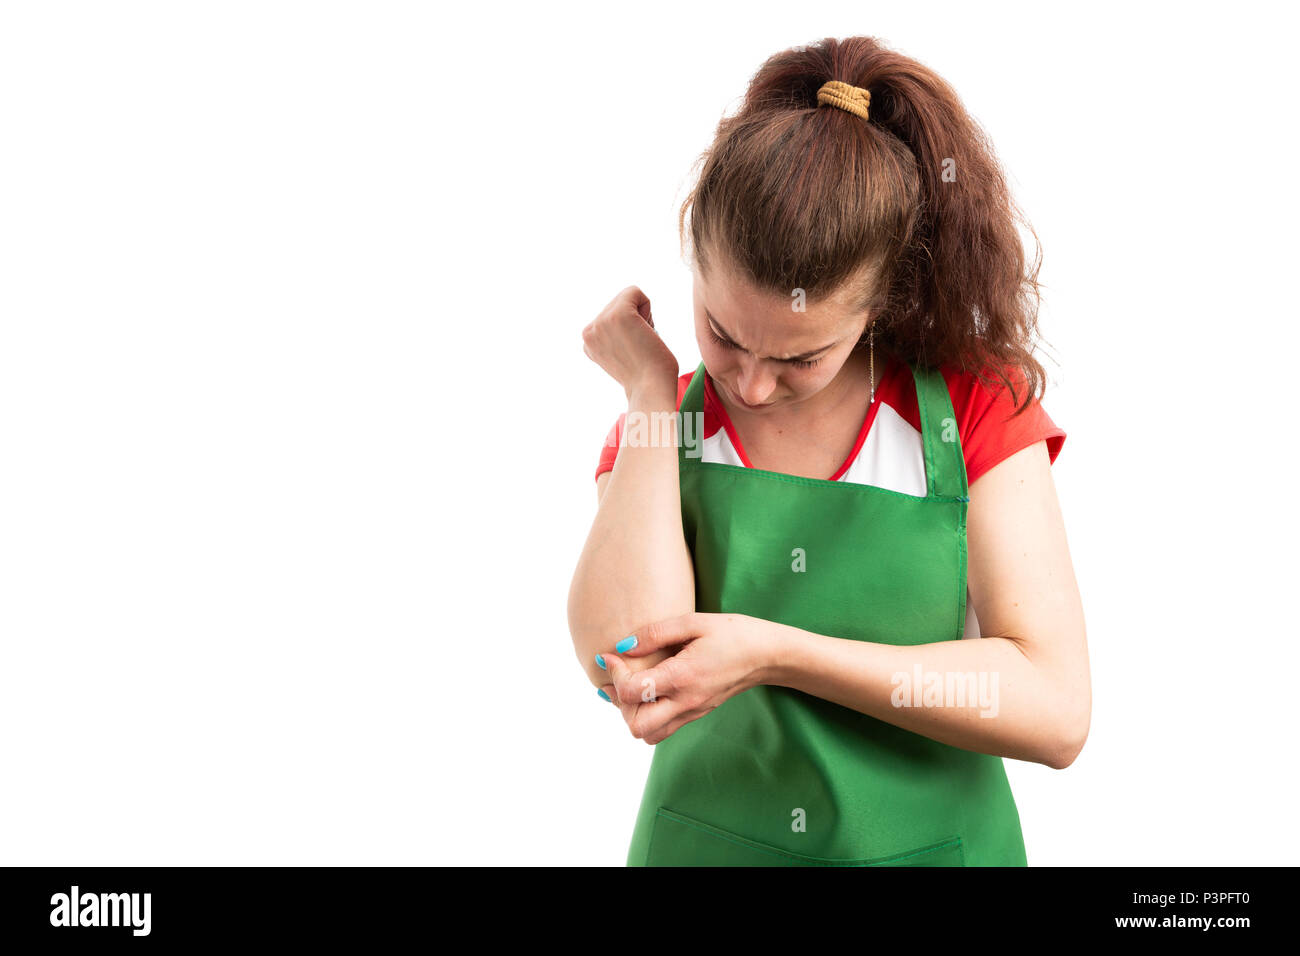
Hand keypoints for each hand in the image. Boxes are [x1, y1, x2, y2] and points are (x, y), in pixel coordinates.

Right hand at [581, 286, 678, 398]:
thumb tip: (625, 325)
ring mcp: (601, 321)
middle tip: (639, 348)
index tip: (632, 351)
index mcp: (588, 340)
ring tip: (641, 343)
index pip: (612, 314)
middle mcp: (589, 331)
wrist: (651, 390)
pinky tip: (644, 334)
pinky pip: (635, 292)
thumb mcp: (620, 352)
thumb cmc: (647, 377)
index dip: (631, 328)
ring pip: (628, 297)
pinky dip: (647, 309)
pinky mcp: (618, 314)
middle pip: (620, 302)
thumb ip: (615, 336)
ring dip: (643, 317)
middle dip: (637, 320)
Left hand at [597, 612, 777, 744]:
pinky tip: (649, 690)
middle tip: (620, 677)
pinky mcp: (696, 714)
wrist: (767, 656)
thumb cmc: (734, 633)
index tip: (610, 654)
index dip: (615, 673)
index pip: (634, 692)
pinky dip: (647, 715)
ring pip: (649, 734)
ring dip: (633, 714)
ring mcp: (692, 712)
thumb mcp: (694, 622)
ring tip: (633, 685)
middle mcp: (686, 701)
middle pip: (637, 726)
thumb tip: (623, 646)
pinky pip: (662, 728)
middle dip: (620, 704)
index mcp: (683, 677)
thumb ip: (655, 633)